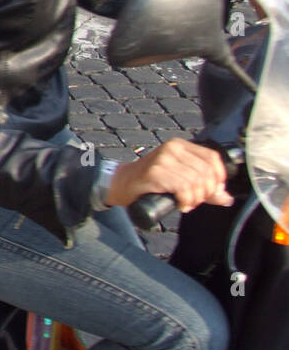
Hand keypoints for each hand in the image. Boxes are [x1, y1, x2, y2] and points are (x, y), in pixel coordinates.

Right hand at [105, 139, 233, 212]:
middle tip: (195, 201)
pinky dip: (185, 200)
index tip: (214, 191)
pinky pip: (183, 188)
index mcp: (180, 145)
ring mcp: (163, 158)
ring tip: (187, 203)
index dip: (219, 176)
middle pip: (206, 172)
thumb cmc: (151, 181)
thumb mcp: (180, 179)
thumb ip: (203, 187)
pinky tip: (180, 204)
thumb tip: (226, 198)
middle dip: (206, 193)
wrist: (122, 183)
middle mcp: (172, 148)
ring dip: (195, 199)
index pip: (212, 157)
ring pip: (196, 181)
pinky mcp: (155, 171)